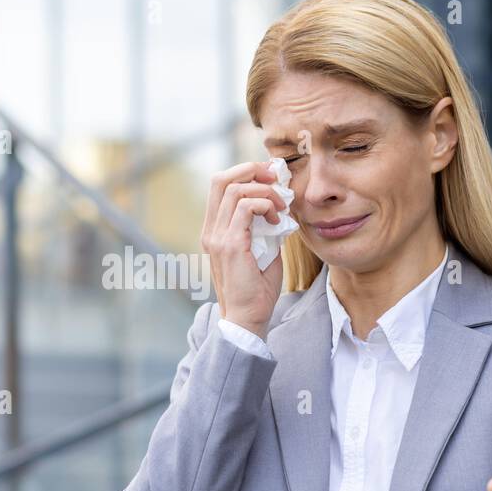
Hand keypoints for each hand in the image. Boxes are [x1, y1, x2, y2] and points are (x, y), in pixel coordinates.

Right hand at [201, 160, 286, 338]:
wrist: (247, 319)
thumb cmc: (256, 290)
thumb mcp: (263, 251)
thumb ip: (265, 228)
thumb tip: (280, 207)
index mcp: (215, 230)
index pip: (221, 186)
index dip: (245, 173)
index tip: (271, 178)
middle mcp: (211, 230)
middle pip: (221, 179)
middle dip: (251, 170)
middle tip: (276, 178)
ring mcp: (217, 237)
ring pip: (234, 189)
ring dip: (264, 190)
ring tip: (280, 207)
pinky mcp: (230, 244)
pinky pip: (245, 207)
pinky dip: (264, 205)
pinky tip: (275, 219)